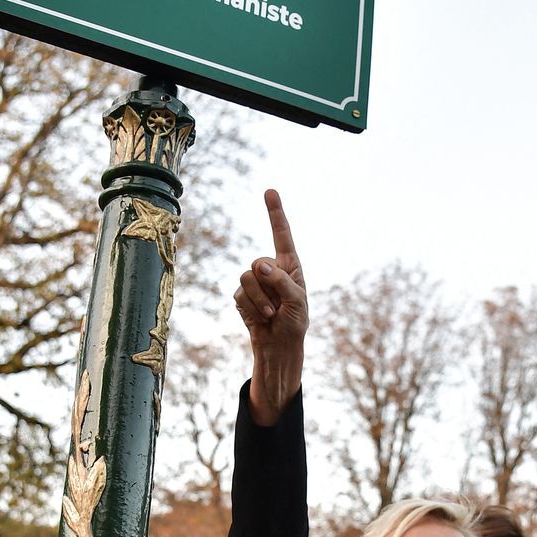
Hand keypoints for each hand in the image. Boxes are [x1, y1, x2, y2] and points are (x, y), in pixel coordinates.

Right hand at [235, 188, 308, 425]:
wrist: (279, 346)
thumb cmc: (294, 323)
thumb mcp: (297, 302)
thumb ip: (281, 281)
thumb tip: (259, 266)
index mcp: (290, 265)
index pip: (282, 235)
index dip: (275, 213)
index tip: (269, 191)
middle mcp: (271, 269)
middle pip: (259, 261)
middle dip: (268, 284)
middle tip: (278, 304)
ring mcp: (254, 282)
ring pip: (247, 277)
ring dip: (260, 299)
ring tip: (270, 313)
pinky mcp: (241, 296)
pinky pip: (239, 294)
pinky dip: (251, 308)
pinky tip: (260, 317)